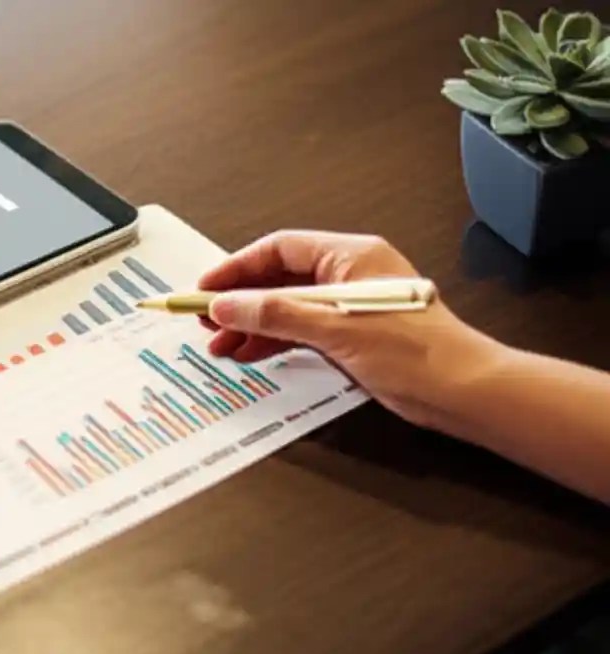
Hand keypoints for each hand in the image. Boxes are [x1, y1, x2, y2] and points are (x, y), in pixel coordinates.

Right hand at [197, 230, 505, 429]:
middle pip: (279, 278)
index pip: (279, 250)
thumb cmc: (416, 352)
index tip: (205, 289)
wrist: (462, 390)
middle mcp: (349, 274)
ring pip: (287, 307)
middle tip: (206, 321)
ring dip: (252, 325)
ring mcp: (350, 305)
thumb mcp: (333, 328)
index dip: (237, 268)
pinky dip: (274, 341)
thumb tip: (227, 305)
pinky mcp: (353, 334)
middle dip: (240, 301)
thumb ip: (274, 314)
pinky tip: (251, 355)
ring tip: (221, 346)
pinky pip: (301, 330)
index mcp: (350, 255)